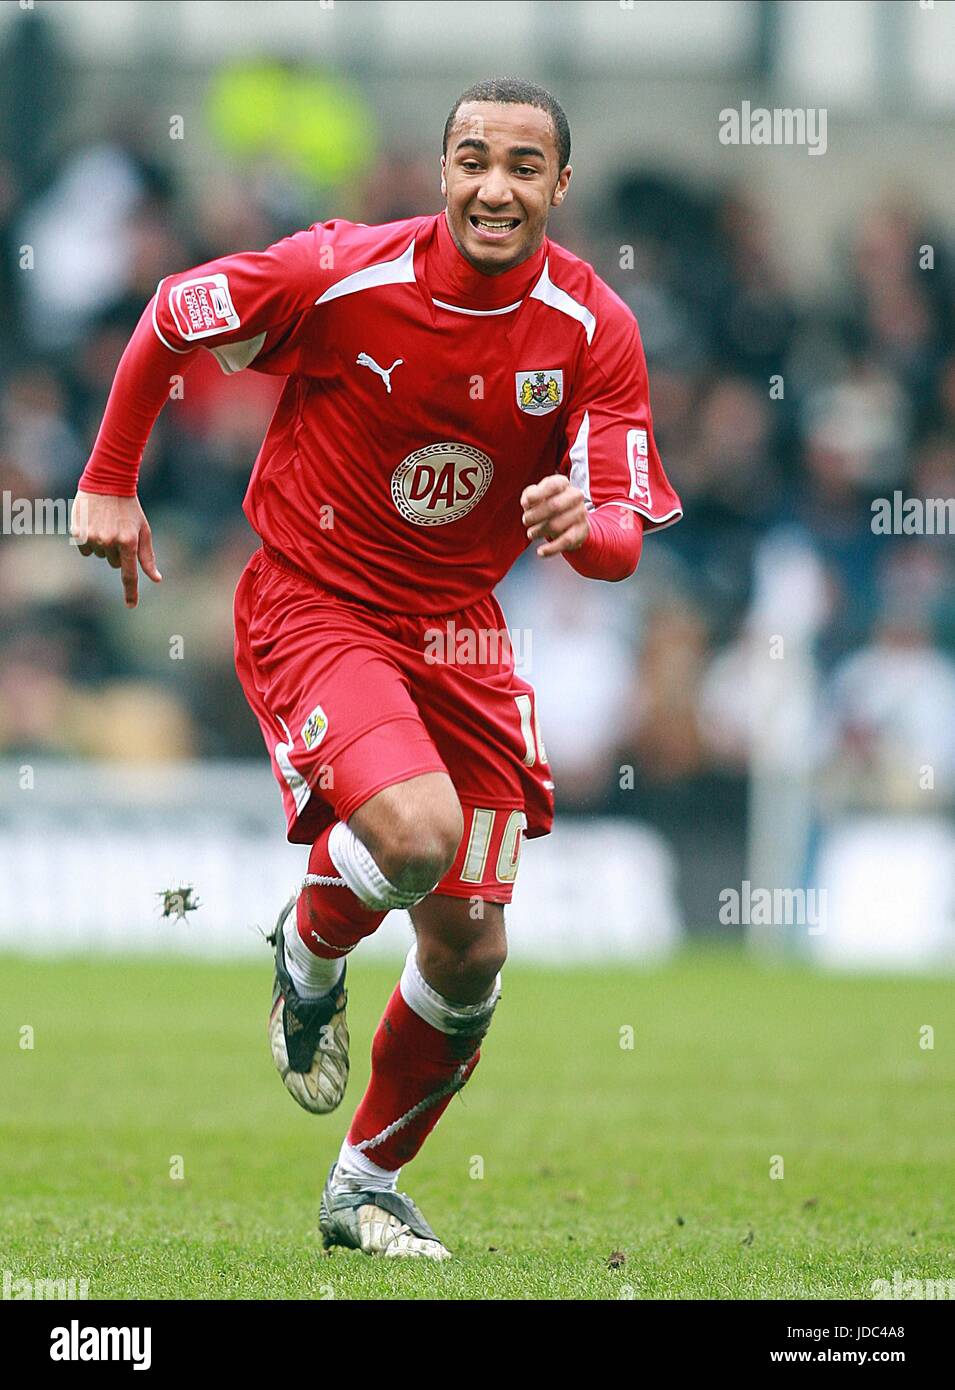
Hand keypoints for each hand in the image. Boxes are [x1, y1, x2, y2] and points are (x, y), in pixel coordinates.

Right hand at [71, 489, 161, 608]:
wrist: (107, 483)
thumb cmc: (130, 509)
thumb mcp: (144, 530)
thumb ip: (147, 556)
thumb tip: (156, 579)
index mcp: (129, 542)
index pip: (129, 574)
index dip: (130, 592)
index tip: (131, 606)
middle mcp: (110, 542)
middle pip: (114, 564)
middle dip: (118, 553)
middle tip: (119, 532)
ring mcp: (93, 537)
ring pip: (100, 556)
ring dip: (104, 546)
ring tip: (107, 525)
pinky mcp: (78, 533)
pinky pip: (86, 550)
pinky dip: (90, 542)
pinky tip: (94, 526)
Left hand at [520, 475, 589, 557]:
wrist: (570, 519)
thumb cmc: (548, 503)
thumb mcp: (537, 495)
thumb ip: (529, 495)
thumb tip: (527, 503)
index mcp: (563, 483)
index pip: (553, 485)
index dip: (537, 494)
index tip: (525, 504)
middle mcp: (575, 496)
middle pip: (554, 506)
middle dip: (535, 515)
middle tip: (526, 521)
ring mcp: (581, 513)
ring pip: (557, 525)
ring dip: (539, 531)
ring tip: (531, 533)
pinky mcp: (582, 531)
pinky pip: (566, 541)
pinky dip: (551, 549)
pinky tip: (540, 551)